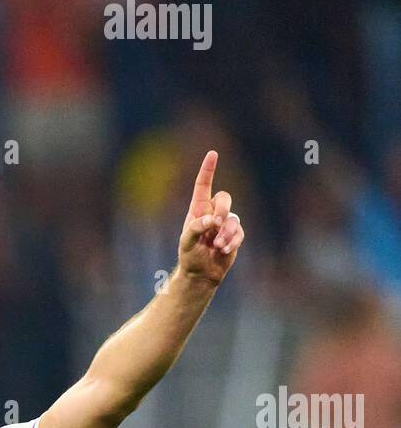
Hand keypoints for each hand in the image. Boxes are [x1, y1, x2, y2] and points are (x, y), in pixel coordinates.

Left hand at [177, 150, 244, 285]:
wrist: (200, 273)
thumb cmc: (190, 255)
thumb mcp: (186, 242)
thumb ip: (196, 228)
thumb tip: (212, 220)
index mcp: (198, 209)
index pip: (203, 185)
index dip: (208, 169)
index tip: (212, 154)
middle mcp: (213, 213)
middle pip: (225, 198)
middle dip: (222, 209)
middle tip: (215, 225)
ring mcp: (225, 223)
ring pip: (233, 218)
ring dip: (226, 232)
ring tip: (217, 246)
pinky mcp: (235, 235)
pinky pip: (239, 232)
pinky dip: (232, 241)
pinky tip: (224, 250)